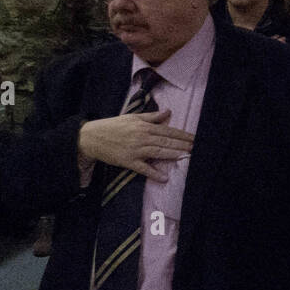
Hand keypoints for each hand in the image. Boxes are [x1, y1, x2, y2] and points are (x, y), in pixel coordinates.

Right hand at [77, 108, 193, 181]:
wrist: (91, 137)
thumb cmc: (113, 126)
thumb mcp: (132, 117)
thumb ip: (151, 117)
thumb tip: (168, 112)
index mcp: (144, 127)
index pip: (168, 131)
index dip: (183, 135)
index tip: (196, 138)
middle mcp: (142, 137)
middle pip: (166, 141)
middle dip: (183, 145)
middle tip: (198, 148)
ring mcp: (135, 150)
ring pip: (158, 152)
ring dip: (173, 155)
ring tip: (187, 157)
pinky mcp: (128, 161)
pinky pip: (143, 168)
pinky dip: (153, 173)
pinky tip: (164, 177)